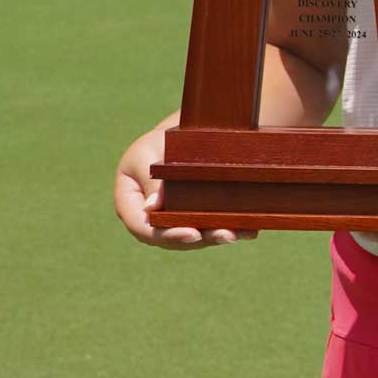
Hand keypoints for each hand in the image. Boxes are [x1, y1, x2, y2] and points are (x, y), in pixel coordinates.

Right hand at [113, 124, 258, 249]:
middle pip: (171, 238)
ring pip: (192, 237)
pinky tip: (248, 230)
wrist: (180, 137)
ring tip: (239, 233)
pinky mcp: (191, 218)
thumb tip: (151, 209)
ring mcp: (170, 221)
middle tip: (225, 235)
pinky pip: (207, 227)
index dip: (167, 234)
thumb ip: (152, 180)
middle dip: (200, 239)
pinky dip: (228, 229)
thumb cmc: (159, 142)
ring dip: (216, 237)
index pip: (143, 227)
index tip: (192, 233)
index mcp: (129, 202)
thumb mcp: (150, 154)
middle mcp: (148, 218)